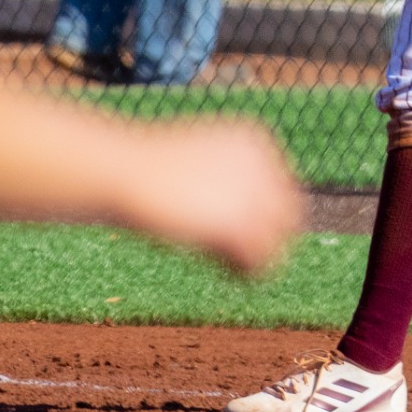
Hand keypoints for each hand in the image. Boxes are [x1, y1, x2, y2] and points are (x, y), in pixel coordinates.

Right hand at [135, 118, 303, 274]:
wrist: (122, 171)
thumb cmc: (149, 172)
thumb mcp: (199, 167)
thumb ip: (230, 186)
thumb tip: (262, 227)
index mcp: (254, 141)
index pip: (281, 190)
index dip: (260, 215)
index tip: (229, 227)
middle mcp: (262, 162)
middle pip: (288, 216)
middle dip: (264, 237)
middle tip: (233, 252)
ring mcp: (252, 192)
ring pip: (278, 241)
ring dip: (255, 257)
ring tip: (225, 261)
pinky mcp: (237, 223)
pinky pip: (258, 260)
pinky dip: (243, 270)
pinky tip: (220, 267)